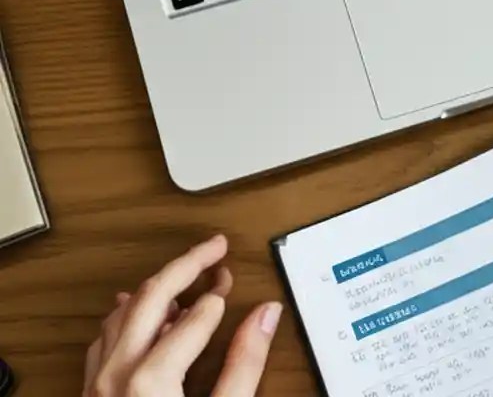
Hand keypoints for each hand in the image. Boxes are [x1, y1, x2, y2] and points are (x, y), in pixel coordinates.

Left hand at [83, 235, 282, 396]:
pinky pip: (104, 340)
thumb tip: (265, 316)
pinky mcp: (88, 392)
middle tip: (213, 248)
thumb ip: (244, 365)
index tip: (231, 280)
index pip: (195, 315)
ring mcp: (96, 384)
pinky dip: (126, 318)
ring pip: (120, 315)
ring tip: (181, 279)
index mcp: (151, 378)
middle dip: (185, 266)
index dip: (219, 293)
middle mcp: (116, 374)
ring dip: (154, 291)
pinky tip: (140, 316)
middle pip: (149, 298)